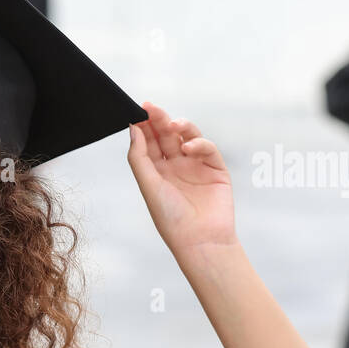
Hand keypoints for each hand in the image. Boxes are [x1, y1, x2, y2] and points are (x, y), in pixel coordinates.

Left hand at [127, 102, 236, 257]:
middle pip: (166, 136)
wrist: (200, 239)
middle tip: (151, 107)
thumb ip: (139, 157)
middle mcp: (175, 167)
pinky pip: (206, 148)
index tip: (137, 110)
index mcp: (156, 172)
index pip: (149, 143)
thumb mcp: (148, 186)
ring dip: (179, 126)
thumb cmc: (171, 219)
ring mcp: (195, 166)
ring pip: (187, 137)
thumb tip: (133, 130)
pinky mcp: (215, 168)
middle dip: (159, 120)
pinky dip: (198, 143)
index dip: (144, 127)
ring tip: (171, 124)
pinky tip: (188, 147)